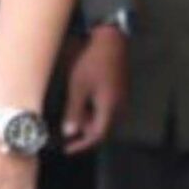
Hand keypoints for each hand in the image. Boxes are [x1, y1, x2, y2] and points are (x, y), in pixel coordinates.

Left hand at [62, 25, 126, 151]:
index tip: (67, 149)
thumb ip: (74, 112)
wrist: (111, 39)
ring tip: (72, 109)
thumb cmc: (92, 62)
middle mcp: (120, 106)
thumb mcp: (78, 87)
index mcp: (110, 108)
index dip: (81, 145)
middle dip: (84, 131)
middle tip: (66, 125)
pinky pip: (108, 109)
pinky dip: (94, 110)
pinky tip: (84, 99)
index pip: (97, 136)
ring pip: (105, 119)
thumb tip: (69, 133)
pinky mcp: (121, 90)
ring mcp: (122, 98)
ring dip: (89, 120)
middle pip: (102, 129)